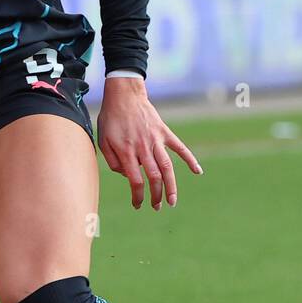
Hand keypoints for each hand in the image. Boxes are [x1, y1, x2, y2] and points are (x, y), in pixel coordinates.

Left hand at [97, 76, 202, 209]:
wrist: (124, 95)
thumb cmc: (111, 119)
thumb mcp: (103, 141)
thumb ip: (113, 162)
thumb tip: (128, 176)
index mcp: (126, 152)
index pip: (135, 181)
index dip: (138, 196)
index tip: (138, 205)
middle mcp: (143, 148)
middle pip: (154, 177)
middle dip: (156, 196)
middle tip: (157, 207)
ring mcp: (155, 140)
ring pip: (167, 167)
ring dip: (171, 186)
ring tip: (172, 201)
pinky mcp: (164, 132)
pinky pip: (180, 147)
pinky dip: (190, 159)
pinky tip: (198, 172)